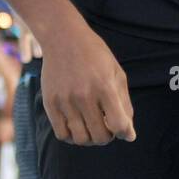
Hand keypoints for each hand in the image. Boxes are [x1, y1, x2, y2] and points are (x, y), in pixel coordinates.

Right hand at [39, 24, 134, 144]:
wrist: (64, 39)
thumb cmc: (96, 56)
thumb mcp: (117, 74)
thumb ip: (124, 104)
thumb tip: (129, 134)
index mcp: (105, 87)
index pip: (118, 125)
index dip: (125, 133)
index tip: (124, 130)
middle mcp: (84, 96)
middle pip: (100, 137)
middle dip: (108, 137)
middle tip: (108, 128)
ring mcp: (65, 101)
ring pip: (80, 139)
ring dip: (90, 139)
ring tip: (93, 127)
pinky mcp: (50, 103)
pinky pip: (61, 134)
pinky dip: (72, 136)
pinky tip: (78, 126)